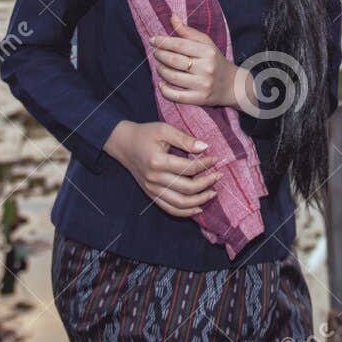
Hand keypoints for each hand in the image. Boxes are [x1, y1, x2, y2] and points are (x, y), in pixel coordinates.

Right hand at [104, 119, 220, 218]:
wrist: (123, 144)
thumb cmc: (145, 134)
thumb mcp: (164, 129)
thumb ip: (185, 139)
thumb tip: (205, 147)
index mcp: (157, 162)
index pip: (188, 168)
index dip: (205, 164)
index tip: (215, 158)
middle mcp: (154, 179)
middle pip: (187, 188)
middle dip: (207, 183)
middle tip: (219, 176)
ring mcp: (152, 189)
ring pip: (180, 203)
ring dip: (200, 201)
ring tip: (213, 193)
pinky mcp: (151, 194)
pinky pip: (169, 209)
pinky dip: (185, 212)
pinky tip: (198, 208)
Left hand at [150, 17, 240, 107]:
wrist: (232, 85)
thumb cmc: (215, 61)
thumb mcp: (206, 44)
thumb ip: (188, 31)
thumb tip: (172, 17)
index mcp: (208, 52)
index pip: (180, 45)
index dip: (163, 42)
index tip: (153, 39)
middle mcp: (206, 68)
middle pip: (174, 61)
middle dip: (160, 55)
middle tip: (155, 52)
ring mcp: (203, 85)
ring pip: (173, 77)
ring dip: (161, 70)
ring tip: (159, 66)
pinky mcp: (200, 99)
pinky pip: (176, 96)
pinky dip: (165, 90)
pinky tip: (161, 84)